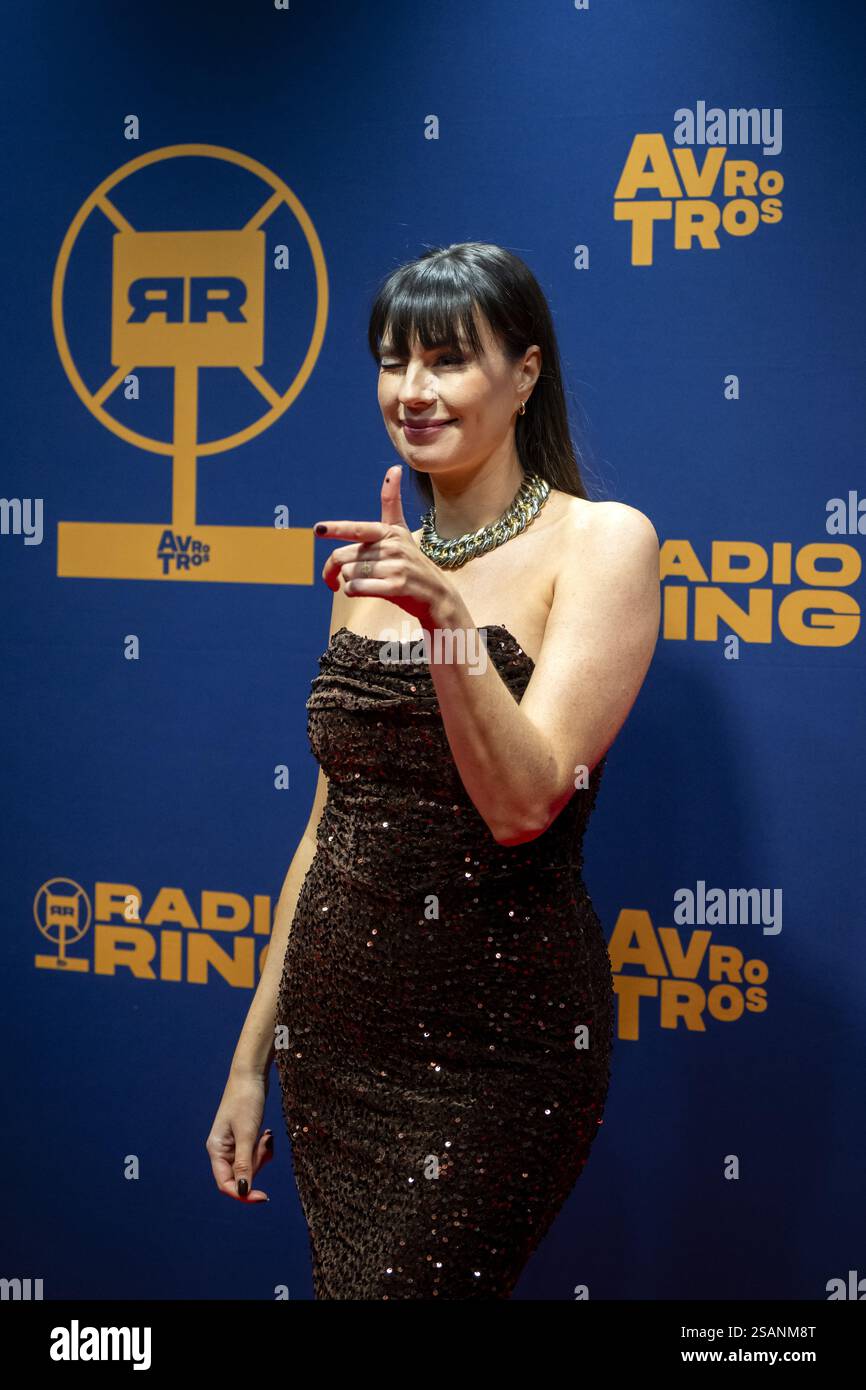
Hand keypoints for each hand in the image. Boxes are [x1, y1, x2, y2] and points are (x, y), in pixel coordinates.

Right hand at [205, 1069, 273, 1203]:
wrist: (251, 1074)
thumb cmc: (246, 1101)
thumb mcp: (247, 1133)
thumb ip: (244, 1163)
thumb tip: (243, 1191)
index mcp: (216, 1149)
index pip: (226, 1184)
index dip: (243, 1194)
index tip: (264, 1197)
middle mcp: (222, 1149)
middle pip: (240, 1175)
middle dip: (257, 1165)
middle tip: (266, 1145)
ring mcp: (232, 1143)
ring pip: (250, 1165)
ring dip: (262, 1155)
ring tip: (267, 1136)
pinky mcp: (243, 1136)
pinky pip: (254, 1153)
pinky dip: (263, 1147)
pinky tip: (267, 1133)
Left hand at [314, 466, 462, 630]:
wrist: (437, 595)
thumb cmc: (411, 562)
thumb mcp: (401, 531)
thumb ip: (392, 503)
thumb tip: (394, 467)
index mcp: (389, 531)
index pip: (357, 529)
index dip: (337, 529)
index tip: (318, 529)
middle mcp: (392, 546)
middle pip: (343, 556)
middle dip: (331, 570)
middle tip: (330, 580)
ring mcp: (396, 566)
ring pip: (348, 573)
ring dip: (347, 582)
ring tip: (362, 583)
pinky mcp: (396, 587)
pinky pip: (357, 588)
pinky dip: (352, 591)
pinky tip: (360, 591)